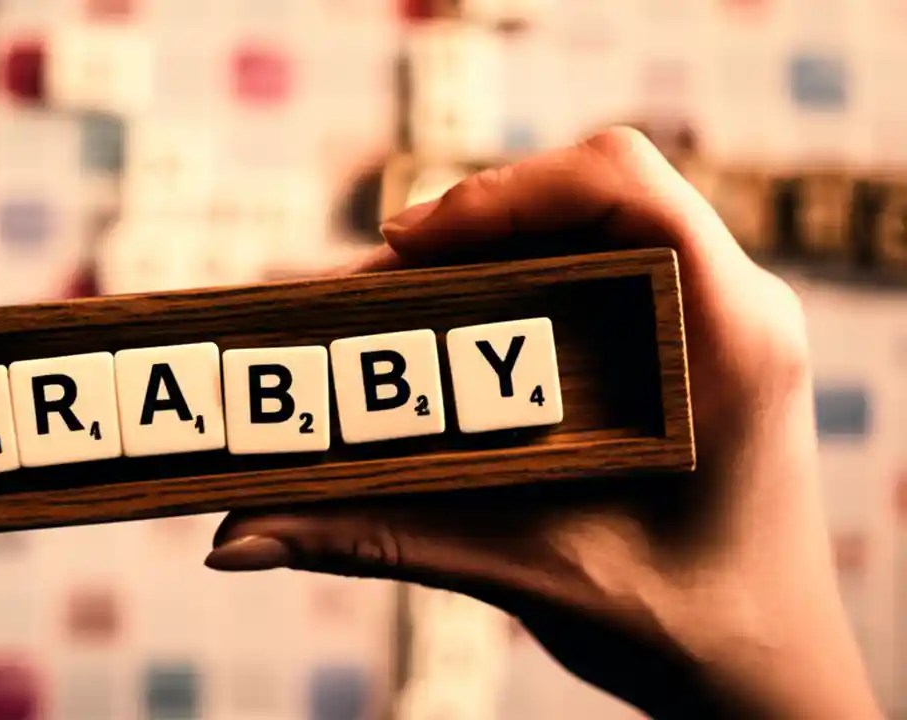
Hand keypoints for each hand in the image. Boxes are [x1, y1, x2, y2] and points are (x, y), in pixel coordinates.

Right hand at [204, 129, 881, 718]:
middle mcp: (726, 305)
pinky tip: (434, 332)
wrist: (765, 672)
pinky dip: (497, 284)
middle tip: (360, 290)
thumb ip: (378, 540)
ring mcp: (705, 316)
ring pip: (575, 226)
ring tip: (376, 312)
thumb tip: (234, 538)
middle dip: (458, 227)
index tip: (400, 244)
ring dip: (469, 255)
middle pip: (582, 194)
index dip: (502, 190)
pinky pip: (582, 268)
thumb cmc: (683, 629)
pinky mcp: (675, 340)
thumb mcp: (528, 573)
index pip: (623, 186)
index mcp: (729, 338)